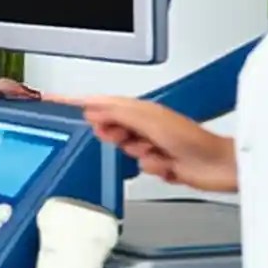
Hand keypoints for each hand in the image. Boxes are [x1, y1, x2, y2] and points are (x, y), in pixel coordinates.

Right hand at [52, 95, 237, 191]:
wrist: (216, 166)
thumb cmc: (191, 139)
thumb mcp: (146, 120)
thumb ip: (115, 113)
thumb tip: (91, 109)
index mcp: (138, 108)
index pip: (99, 101)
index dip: (75, 101)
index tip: (51, 100)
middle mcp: (142, 124)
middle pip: (108, 127)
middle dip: (114, 135)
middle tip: (125, 138)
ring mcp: (149, 143)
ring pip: (123, 149)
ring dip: (137, 154)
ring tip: (154, 152)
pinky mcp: (157, 162)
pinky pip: (139, 166)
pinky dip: (151, 168)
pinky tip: (165, 165)